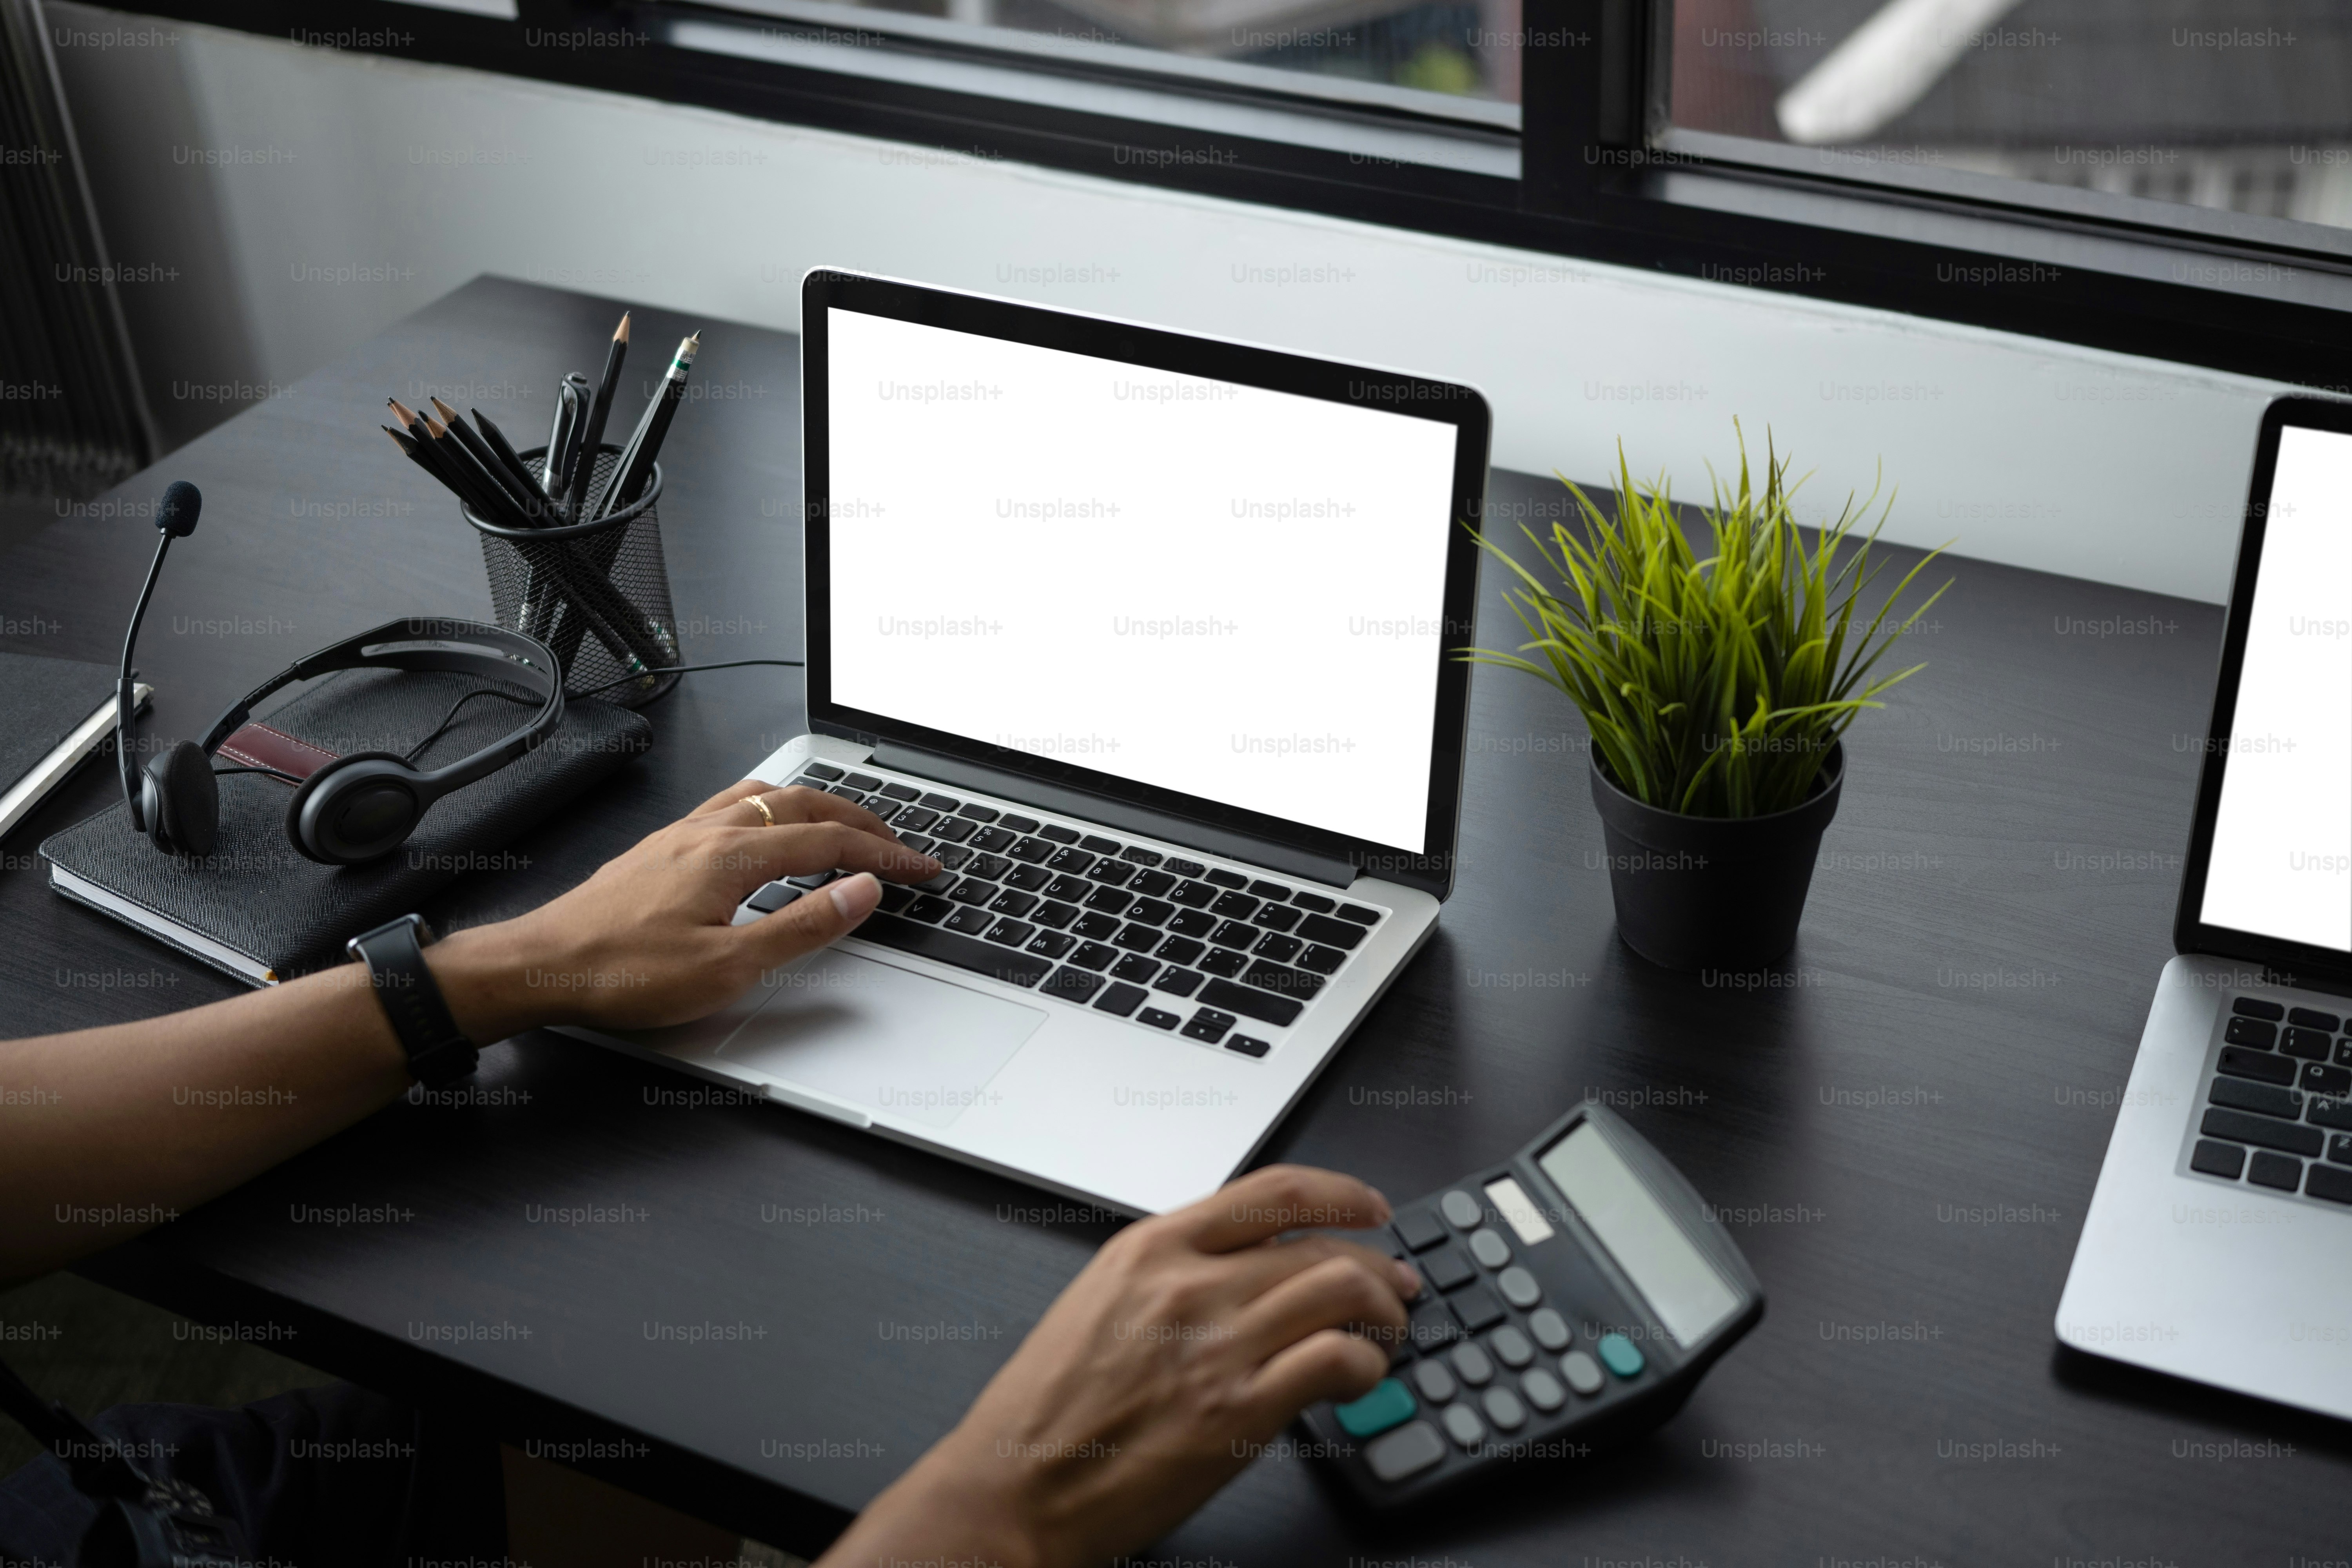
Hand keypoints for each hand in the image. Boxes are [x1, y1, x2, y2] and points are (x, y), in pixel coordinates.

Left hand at [427, 778, 940, 1038]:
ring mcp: (683, 833)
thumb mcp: (728, 967)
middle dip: (863, 821)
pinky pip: (732, 804)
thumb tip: (861, 892)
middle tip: (899, 845)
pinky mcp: (663, 846)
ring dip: (818, 805)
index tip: (921, 867)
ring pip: (767, 796)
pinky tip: (769, 826)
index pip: (831, 841)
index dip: (886, 854)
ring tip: (848, 825)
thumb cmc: (623, 972)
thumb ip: (802, 927)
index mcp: (733, 855)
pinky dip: (773, 807)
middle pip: (805, 805)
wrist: (542, 966)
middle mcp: (709, 830)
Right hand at [817, 1166, 1421, 1567]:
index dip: (1341, 1193)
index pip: (1275, 1191)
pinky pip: (1338, 1359)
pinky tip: (1361, 1380)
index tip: (1370, 1206)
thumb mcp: (1101, 1303)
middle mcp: (1190, 1283)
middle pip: (1321, 1245)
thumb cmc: (1047, 1412)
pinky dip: (1368, 1365)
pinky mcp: (1240, 1410)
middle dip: (1376, 1265)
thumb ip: (1172, 1274)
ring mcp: (1217, 1344)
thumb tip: (1247, 1270)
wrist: (1015, 1486)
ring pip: (1343, 1290)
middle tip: (1396, 1288)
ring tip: (1388, 1335)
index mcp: (1151, 1247)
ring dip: (1383, 1312)